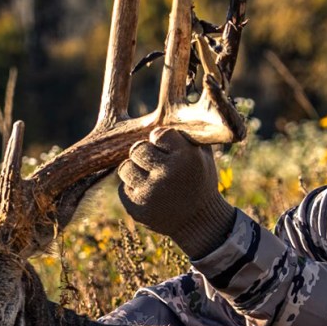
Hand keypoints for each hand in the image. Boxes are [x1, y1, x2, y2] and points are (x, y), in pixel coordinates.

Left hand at [117, 128, 236, 258]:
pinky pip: (123, 188)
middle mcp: (167, 174)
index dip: (160, 140)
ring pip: (125, 168)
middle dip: (144, 154)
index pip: (159, 134)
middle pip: (137, 149)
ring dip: (135, 170)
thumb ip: (187, 133)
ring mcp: (150, 193)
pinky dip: (134, 189)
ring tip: (151, 178)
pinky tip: (150, 195)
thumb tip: (175, 104)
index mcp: (186, 157)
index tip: (165, 148)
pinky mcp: (137, 209)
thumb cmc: (199, 180)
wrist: (200, 221)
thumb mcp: (203, 155)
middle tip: (155, 163)